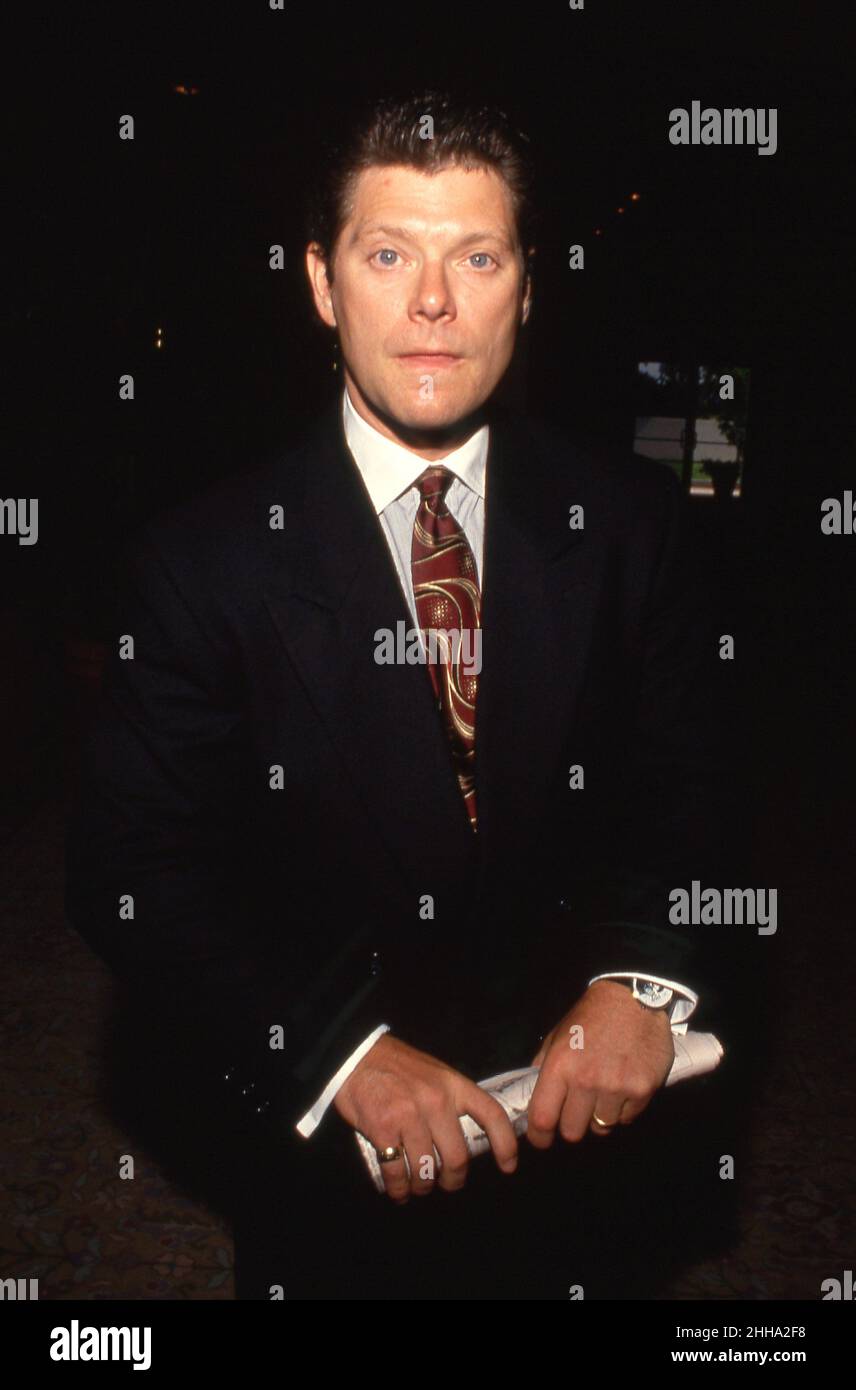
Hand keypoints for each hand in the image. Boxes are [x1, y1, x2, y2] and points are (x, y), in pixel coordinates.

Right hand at [332, 1033, 517, 1202]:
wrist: (357, 1056)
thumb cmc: (396, 1066)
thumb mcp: (434, 1074)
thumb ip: (450, 1100)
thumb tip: (461, 1138)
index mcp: (454, 1085)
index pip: (491, 1115)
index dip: (505, 1144)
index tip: (508, 1166)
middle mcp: (436, 1101)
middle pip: (457, 1157)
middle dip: (453, 1180)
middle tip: (447, 1184)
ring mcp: (409, 1116)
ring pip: (426, 1169)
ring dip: (423, 1186)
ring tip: (418, 1188)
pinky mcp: (384, 1129)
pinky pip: (397, 1171)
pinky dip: (399, 1188)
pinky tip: (398, 1191)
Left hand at [526, 980, 674, 1145]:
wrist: (634, 999)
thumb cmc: (591, 1016)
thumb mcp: (558, 1035)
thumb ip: (544, 1067)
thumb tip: (532, 1099)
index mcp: (560, 1066)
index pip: (542, 1118)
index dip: (539, 1136)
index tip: (542, 1138)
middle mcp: (587, 1080)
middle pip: (572, 1132)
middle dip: (571, 1125)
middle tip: (576, 1111)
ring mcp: (617, 1087)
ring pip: (601, 1128)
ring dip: (599, 1116)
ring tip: (603, 1092)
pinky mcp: (643, 1090)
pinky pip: (627, 1118)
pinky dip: (623, 1109)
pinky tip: (623, 1086)